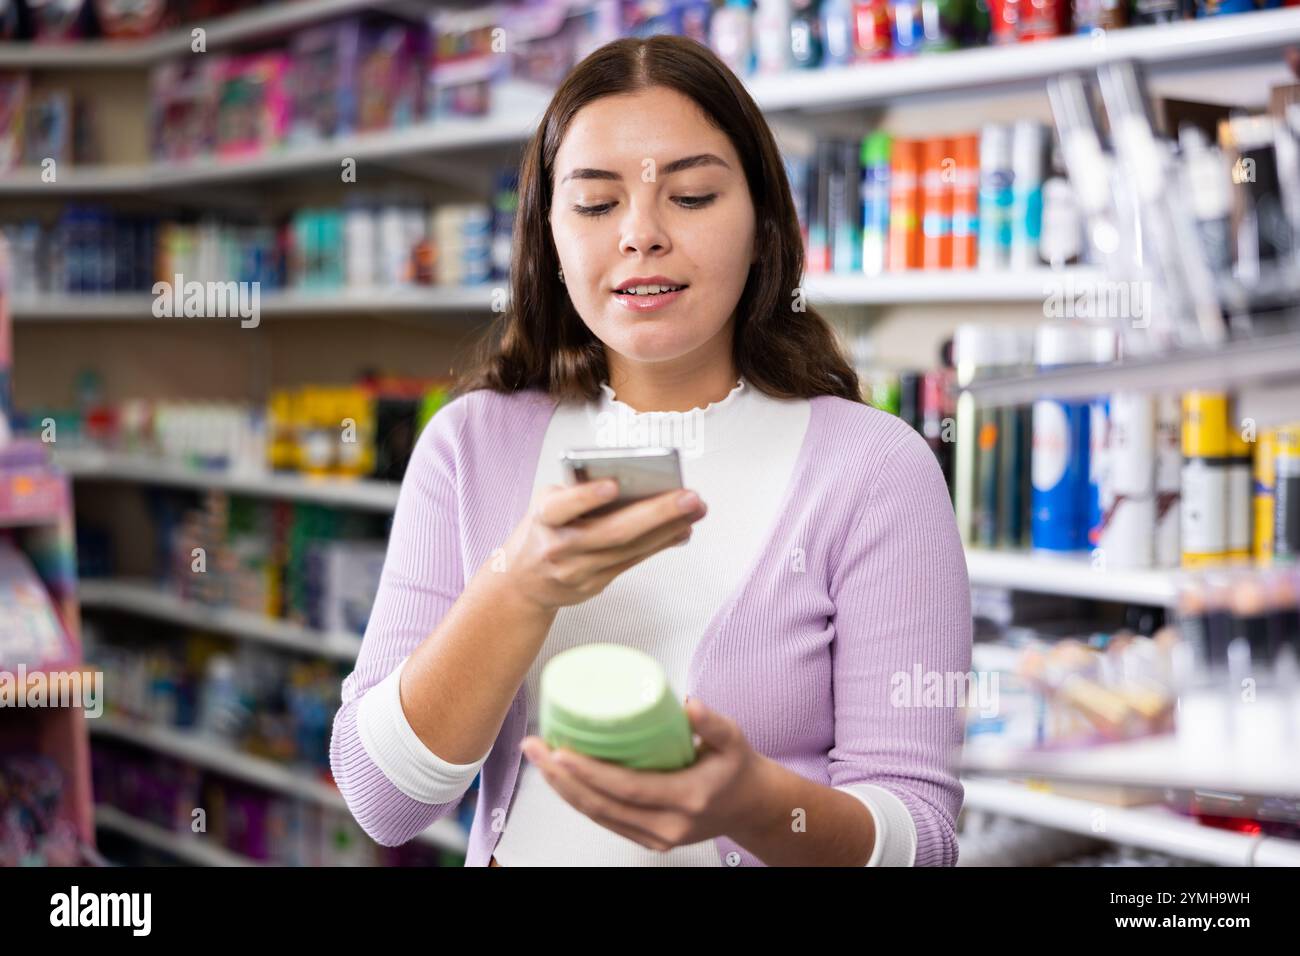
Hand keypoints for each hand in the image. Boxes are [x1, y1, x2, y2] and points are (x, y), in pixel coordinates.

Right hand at [494, 479, 706, 611]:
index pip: (561, 508)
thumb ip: (580, 493)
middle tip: (690, 496)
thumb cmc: (542, 529)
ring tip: (697, 509)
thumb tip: (636, 482)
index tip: (612, 485)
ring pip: (630, 549)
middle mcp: (559, 548)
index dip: (586, 498)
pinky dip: (660, 543)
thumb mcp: (547, 504)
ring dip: (669, 528)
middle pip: (612, 532)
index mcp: (542, 519)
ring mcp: (578, 571)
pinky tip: (682, 528)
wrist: (521, 582)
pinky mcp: (595, 585)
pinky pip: (633, 561)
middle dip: (656, 513)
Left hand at [520, 697, 765, 851]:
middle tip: (534, 747)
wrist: (750, 806)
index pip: (628, 789)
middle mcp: (669, 825)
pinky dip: (579, 801)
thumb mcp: (733, 739)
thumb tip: (688, 702)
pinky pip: (606, 822)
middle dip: (562, 778)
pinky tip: (560, 779)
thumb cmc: (737, 767)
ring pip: (598, 816)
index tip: (560, 750)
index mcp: (687, 798)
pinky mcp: (650, 841)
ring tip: (538, 759)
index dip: (590, 772)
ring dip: (563, 790)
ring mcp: (658, 838)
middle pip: (602, 805)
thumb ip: (712, 722)